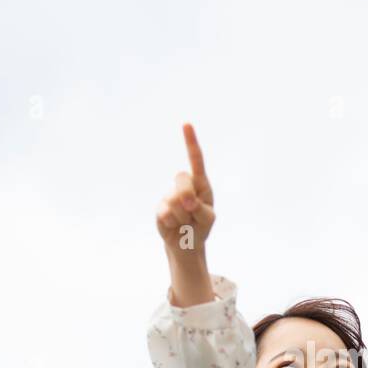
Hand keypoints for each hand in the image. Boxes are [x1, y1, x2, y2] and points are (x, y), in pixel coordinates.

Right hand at [155, 122, 215, 258]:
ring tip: (185, 222)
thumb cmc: (200, 226)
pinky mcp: (159, 208)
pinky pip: (165, 213)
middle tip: (191, 211)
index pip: (196, 159)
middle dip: (187, 197)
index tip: (186, 124)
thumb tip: (186, 201)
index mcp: (200, 183)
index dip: (190, 142)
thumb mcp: (207, 219)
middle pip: (181, 179)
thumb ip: (201, 208)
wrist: (186, 243)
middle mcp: (184, 185)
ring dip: (182, 217)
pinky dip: (172, 223)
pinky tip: (174, 225)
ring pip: (173, 201)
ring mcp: (170, 195)